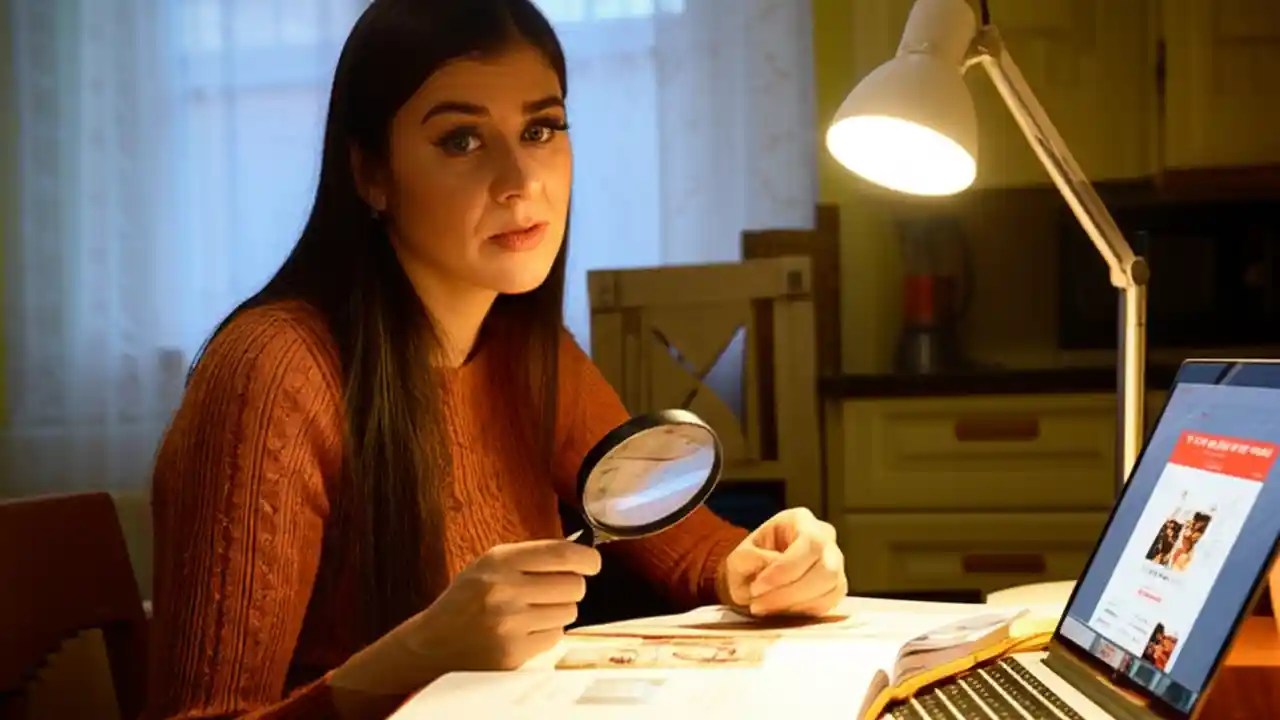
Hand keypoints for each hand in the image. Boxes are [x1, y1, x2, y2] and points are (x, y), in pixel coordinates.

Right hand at [331, 539, 600, 704]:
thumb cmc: (468, 598)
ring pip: (568, 612)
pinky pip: (555, 637)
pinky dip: (546, 633)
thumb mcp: (491, 564)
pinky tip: (525, 630)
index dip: (587, 559)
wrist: (434, 642)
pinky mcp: (514, 652)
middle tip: (552, 591)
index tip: (591, 563)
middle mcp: (506, 589)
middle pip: (574, 586)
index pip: (562, 554)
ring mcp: (510, 624)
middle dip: (570, 588)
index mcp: (501, 560)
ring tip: (533, 612)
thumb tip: (581, 555)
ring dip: (558, 612)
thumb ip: (531, 557)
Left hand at [719, 507, 845, 616]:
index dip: (785, 571)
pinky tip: (780, 611)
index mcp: (800, 520)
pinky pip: (828, 604)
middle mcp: (825, 538)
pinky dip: (802, 611)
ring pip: (831, 588)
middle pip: (826, 569)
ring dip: (795, 605)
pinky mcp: (836, 587)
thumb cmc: (749, 562)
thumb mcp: (740, 556)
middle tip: (760, 604)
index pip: (809, 544)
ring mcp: (835, 562)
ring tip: (765, 608)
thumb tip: (772, 567)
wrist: (753, 577)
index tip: (757, 587)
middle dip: (790, 593)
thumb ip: (752, 558)